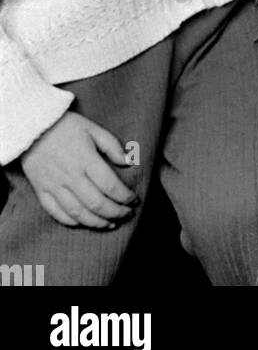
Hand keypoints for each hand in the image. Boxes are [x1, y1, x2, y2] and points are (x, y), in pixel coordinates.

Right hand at [21, 112, 138, 228]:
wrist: (31, 127)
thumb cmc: (65, 126)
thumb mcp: (92, 128)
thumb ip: (112, 145)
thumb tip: (129, 161)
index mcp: (85, 159)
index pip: (110, 186)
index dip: (125, 197)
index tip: (134, 200)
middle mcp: (70, 176)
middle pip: (96, 203)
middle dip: (115, 213)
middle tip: (127, 214)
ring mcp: (54, 186)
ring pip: (78, 213)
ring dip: (97, 222)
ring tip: (110, 224)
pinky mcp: (41, 191)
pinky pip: (57, 213)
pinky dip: (72, 222)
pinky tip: (84, 222)